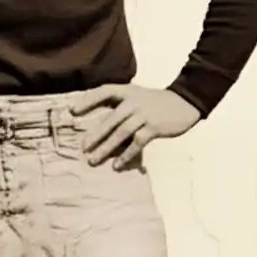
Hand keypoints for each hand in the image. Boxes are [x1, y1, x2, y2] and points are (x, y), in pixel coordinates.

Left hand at [71, 84, 200, 167]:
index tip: (72, 111)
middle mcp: (133, 102)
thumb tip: (100, 122)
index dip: (87, 100)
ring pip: (120, 133)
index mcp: (127, 91)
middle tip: (83, 147)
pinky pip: (136, 143)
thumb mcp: (138, 96)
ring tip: (93, 160)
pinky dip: (126, 155)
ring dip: (106, 148)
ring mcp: (144, 115)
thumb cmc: (157, 102)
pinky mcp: (153, 128)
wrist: (184, 102)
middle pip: (110, 120)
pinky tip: (117, 165)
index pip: (103, 92)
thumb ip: (121, 104)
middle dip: (95, 134)